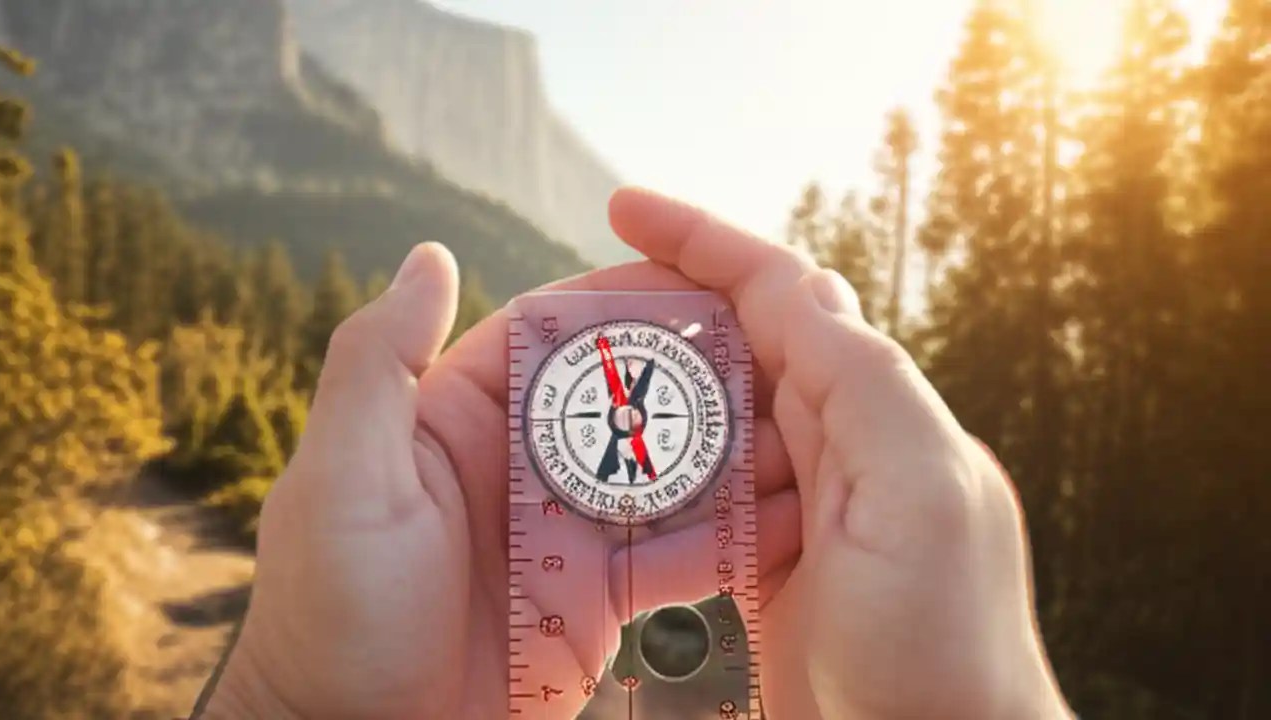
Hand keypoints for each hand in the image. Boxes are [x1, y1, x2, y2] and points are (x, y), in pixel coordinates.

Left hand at [198, 241, 800, 718]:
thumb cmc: (329, 615)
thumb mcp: (344, 478)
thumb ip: (380, 363)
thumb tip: (431, 256)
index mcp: (458, 417)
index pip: (556, 333)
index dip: (628, 300)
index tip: (704, 274)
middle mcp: (519, 465)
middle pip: (627, 397)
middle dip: (699, 373)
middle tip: (785, 348)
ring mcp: (564, 532)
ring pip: (664, 474)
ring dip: (729, 451)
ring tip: (807, 426)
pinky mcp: (597, 598)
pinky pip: (675, 555)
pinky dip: (731, 539)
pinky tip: (790, 516)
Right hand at [607, 189, 1072, 718]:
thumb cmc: (944, 647)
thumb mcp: (921, 500)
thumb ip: (869, 387)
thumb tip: (808, 288)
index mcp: (875, 410)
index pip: (781, 290)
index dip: (701, 240)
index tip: (623, 208)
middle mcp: (843, 441)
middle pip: (741, 337)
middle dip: (662, 303)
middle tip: (576, 306)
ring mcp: (806, 501)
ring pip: (716, 409)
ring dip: (650, 383)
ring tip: (577, 381)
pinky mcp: (773, 560)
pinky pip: (706, 488)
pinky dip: (659, 465)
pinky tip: (616, 470)